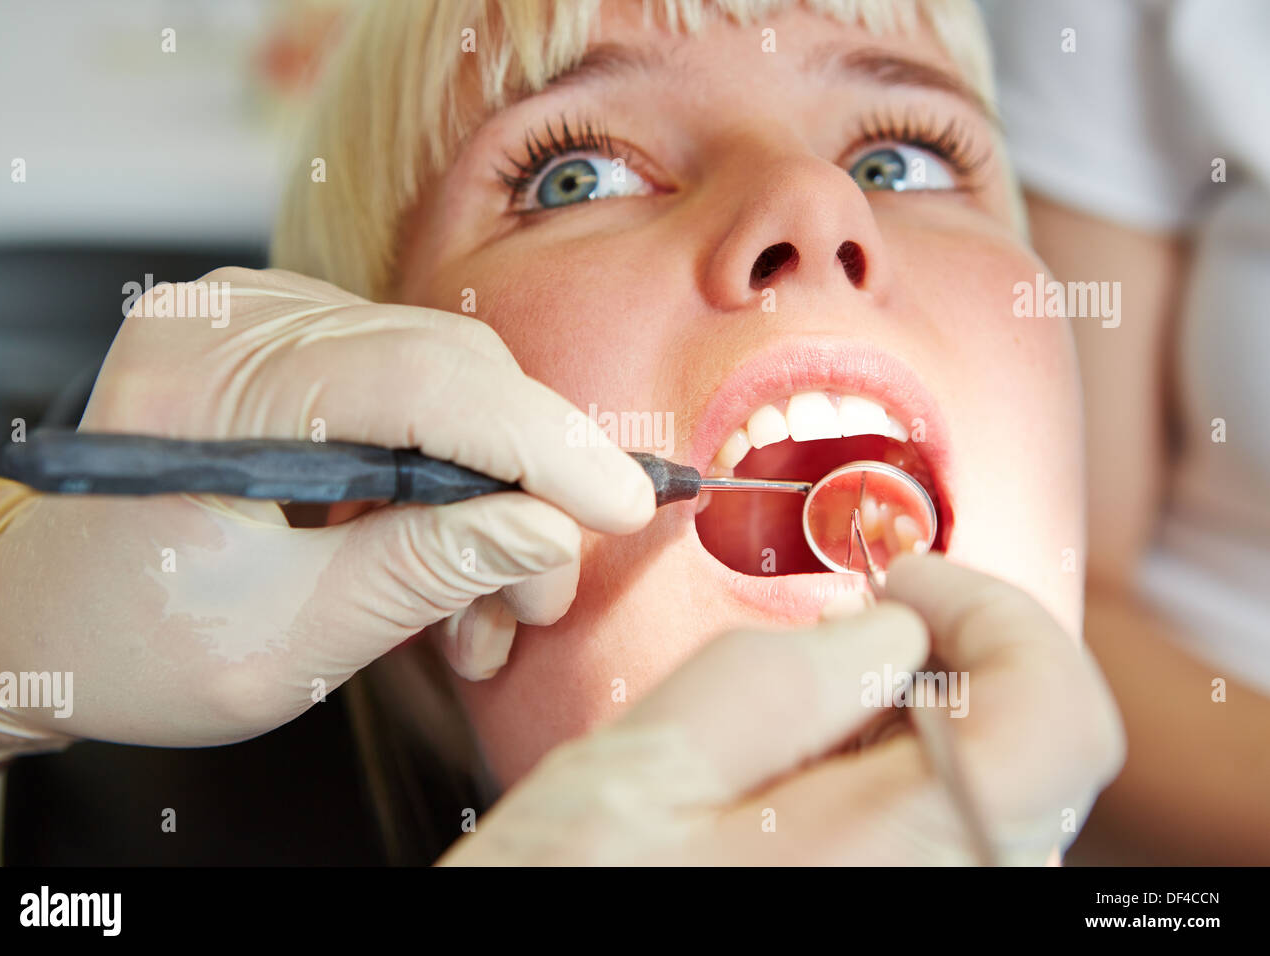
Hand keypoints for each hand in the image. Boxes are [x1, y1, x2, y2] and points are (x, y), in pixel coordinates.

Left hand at [0, 268, 653, 750]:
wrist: (49, 618)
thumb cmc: (132, 644)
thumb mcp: (280, 643)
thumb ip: (417, 575)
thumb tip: (544, 532)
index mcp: (202, 391)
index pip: (420, 380)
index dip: (540, 444)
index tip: (620, 506)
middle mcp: (228, 323)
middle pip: (448, 368)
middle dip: (525, 485)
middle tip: (538, 595)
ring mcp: (256, 317)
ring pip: (446, 379)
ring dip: (492, 489)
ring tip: (485, 604)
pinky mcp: (285, 339)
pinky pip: (413, 384)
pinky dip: (451, 469)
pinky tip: (447, 547)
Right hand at [439, 554, 1125, 864]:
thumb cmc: (569, 897)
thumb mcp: (653, 763)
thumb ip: (785, 675)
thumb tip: (886, 630)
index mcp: (895, 854)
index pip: (1057, 716)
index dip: (995, 615)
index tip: (910, 584)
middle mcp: (941, 895)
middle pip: (1035, 749)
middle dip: (951, 656)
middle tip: (859, 624)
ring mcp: (928, 908)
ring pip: (995, 793)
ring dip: (922, 717)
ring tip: (817, 706)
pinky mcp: (898, 907)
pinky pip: (948, 835)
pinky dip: (901, 775)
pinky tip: (815, 769)